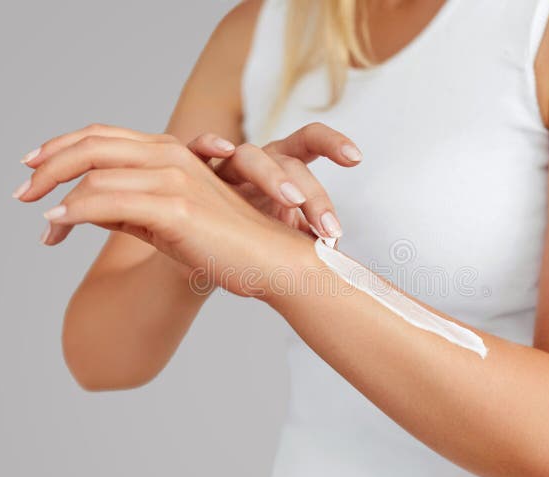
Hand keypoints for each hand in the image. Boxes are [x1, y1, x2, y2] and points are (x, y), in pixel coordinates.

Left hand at [13, 123, 311, 297]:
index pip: (103, 136)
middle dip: (48, 164)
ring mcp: (173, 179)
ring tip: (42, 222)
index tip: (34, 168)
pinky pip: (108, 202)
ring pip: (94, 173)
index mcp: (171, 153)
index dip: (62, 147)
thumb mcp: (171, 220)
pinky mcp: (176, 208)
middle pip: (92, 144)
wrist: (273, 262)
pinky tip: (57, 226)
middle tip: (22, 190)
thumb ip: (131, 208)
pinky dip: (75, 212)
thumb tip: (81, 209)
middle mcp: (170, 156)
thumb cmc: (227, 246)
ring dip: (55, 193)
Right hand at [186, 122, 362, 238]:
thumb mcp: (283, 239)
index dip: (332, 143)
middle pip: (287, 162)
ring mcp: (224, 167)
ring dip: (272, 175)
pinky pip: (197, 150)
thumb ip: (308, 242)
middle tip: (328, 229)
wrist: (202, 253)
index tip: (356, 157)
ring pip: (248, 156)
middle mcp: (257, 162)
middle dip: (312, 194)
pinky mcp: (192, 175)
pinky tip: (222, 148)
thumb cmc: (250, 239)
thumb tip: (339, 261)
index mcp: (283, 169)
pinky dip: (207, 144)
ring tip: (292, 201)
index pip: (310, 144)